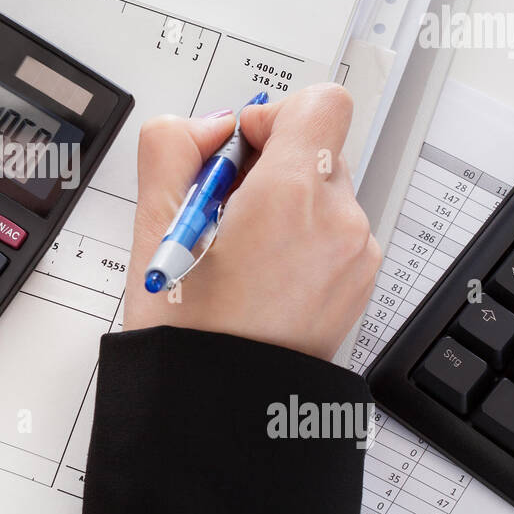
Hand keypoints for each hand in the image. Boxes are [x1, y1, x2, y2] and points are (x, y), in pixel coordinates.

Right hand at [121, 83, 381, 360]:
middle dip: (268, 167)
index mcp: (291, 198)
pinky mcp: (359, 282)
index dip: (272, 115)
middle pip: (316, 147)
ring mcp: (356, 255)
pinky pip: (333, 231)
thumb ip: (170, 148)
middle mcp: (338, 221)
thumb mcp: (153, 227)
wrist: (221, 412)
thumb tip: (207, 129)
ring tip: (236, 254)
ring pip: (323, 191)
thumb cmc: (190, 334)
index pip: (321, 102)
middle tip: (221, 214)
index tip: (237, 154)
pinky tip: (258, 276)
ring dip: (283, 204)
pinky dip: (299, 239)